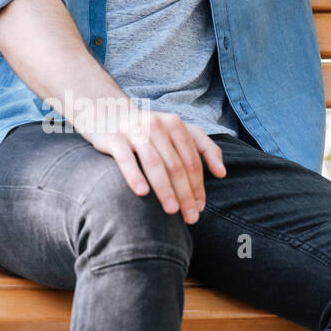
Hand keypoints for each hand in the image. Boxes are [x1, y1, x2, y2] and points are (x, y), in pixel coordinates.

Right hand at [80, 104, 225, 222]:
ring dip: (165, 189)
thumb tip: (222, 173)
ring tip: (172, 211)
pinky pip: (126, 159)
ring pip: (154, 163)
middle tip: (191, 217)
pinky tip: (142, 193)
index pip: (192, 159)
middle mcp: (157, 124)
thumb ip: (203, 148)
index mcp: (175, 124)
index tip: (200, 207)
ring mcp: (134, 130)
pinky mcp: (114, 138)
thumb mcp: (178, 132)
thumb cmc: (149, 131)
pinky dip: (134, 176)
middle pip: (176, 165)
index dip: (198, 185)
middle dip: (185, 193)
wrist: (108, 114)